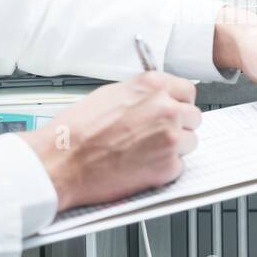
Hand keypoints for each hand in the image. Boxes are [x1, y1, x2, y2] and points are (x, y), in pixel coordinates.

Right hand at [17, 71, 200, 210]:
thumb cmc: (78, 130)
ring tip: (145, 151)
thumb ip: (142, 94)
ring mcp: (169, 138)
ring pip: (190, 142)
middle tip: (157, 134)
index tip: (174, 110)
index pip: (187, 91)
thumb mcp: (111, 95)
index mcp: (152, 86)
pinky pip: (178, 166)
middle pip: (193, 117)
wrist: (63, 161)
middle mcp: (166, 109)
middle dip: (179, 126)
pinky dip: (164, 169)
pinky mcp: (167, 167)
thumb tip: (157, 98)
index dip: (179, 103)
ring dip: (174, 148)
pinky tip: (141, 165)